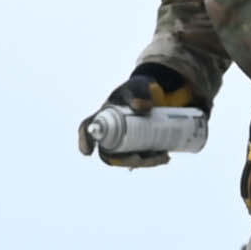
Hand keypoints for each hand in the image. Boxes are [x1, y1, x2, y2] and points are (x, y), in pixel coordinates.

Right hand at [82, 62, 202, 166]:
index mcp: (103, 116)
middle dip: (125, 160)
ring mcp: (125, 140)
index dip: (85, 140)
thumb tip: (142, 107)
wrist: (155, 92)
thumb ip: (140, 93)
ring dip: (144, 162)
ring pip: (128, 158)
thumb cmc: (139, 87)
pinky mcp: (139, 145)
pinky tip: (165, 156)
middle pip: (110, 153)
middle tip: (140, 158)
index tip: (88, 152)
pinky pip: (142, 158)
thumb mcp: (138, 87)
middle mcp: (111, 131)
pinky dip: (153, 160)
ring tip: (162, 156)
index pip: (87, 128)